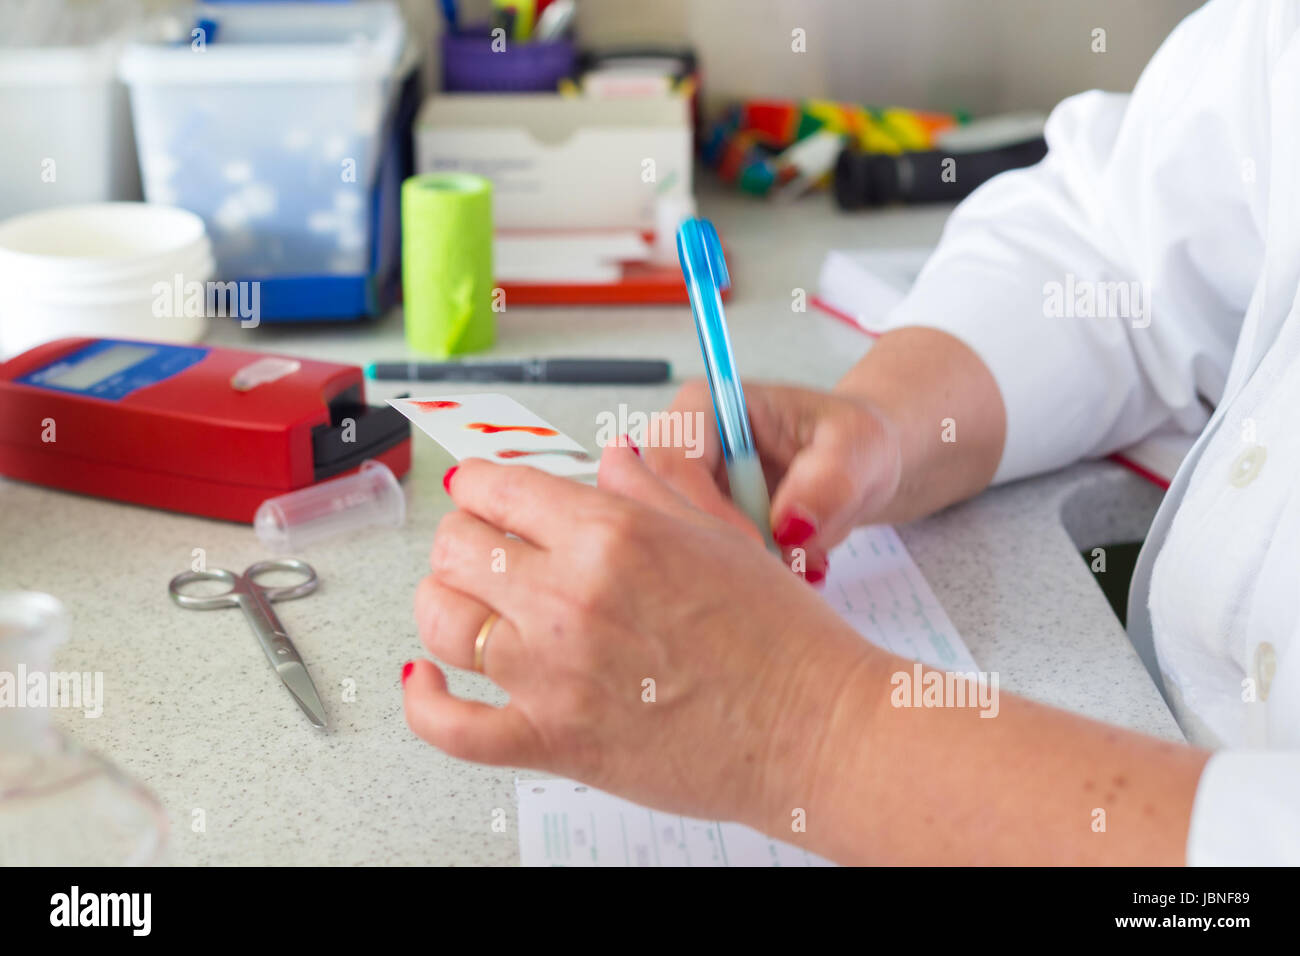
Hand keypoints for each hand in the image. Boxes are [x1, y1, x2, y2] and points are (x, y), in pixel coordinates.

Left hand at [403, 445, 876, 830]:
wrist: (814, 729)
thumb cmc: (784, 638)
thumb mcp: (721, 534)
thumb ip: (653, 486)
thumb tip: (611, 458)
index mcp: (611, 532)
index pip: (496, 486)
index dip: (482, 486)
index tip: (487, 496)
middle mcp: (570, 594)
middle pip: (456, 547)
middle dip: (465, 540)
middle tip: (486, 549)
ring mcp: (553, 672)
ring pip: (442, 620)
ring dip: (444, 604)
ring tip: (463, 603)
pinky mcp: (551, 741)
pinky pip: (449, 725)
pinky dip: (424, 702)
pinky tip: (426, 681)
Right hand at [641, 381, 902, 582]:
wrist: (853, 469)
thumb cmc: (851, 441)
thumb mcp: (859, 448)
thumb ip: (830, 482)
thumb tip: (790, 526)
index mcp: (706, 406)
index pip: (674, 463)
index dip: (707, 510)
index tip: (757, 546)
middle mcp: (679, 445)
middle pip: (659, 506)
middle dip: (716, 545)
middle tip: (780, 568)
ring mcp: (682, 488)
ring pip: (676, 540)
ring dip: (731, 564)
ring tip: (797, 563)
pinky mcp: (694, 524)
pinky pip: (696, 560)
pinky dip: (739, 574)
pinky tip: (787, 566)